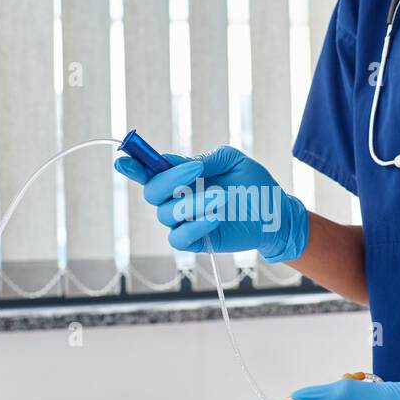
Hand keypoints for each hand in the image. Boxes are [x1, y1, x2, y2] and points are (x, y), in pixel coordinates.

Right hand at [114, 145, 308, 260]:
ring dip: (192, 202)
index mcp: (182, 176)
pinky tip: (216, 216)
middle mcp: (178, 198)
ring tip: (222, 196)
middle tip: (197, 170)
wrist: (276, 214)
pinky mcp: (196, 241)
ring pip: (166, 214)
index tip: (124, 160)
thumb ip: (207, 157)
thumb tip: (178, 160)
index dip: (135, 166)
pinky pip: (179, 238)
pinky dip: (194, 226)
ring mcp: (185, 221)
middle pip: (152, 192)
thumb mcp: (233, 160)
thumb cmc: (254, 184)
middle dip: (169, 180)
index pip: (151, 171)